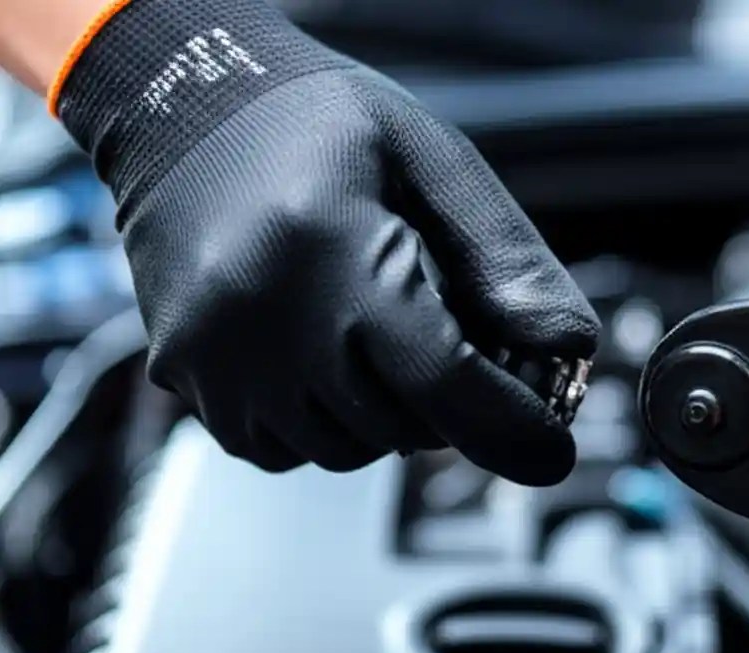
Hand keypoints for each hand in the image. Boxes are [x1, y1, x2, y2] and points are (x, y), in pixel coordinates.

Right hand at [53, 0, 598, 484]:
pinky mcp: (183, 376)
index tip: (551, 450)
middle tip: (452, 342)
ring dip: (387, 416)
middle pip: (400, 426)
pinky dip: (326, 424)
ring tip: (381, 336)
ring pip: (344, 449)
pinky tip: (328, 357)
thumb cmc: (321, 127)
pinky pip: (282, 448)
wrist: (185, 107)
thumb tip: (566, 348)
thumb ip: (504, 257)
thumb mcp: (434, 161)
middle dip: (451, 405)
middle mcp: (262, 315)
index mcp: (332, 246)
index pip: (443, 381)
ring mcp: (214, 355)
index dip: (511, 429)